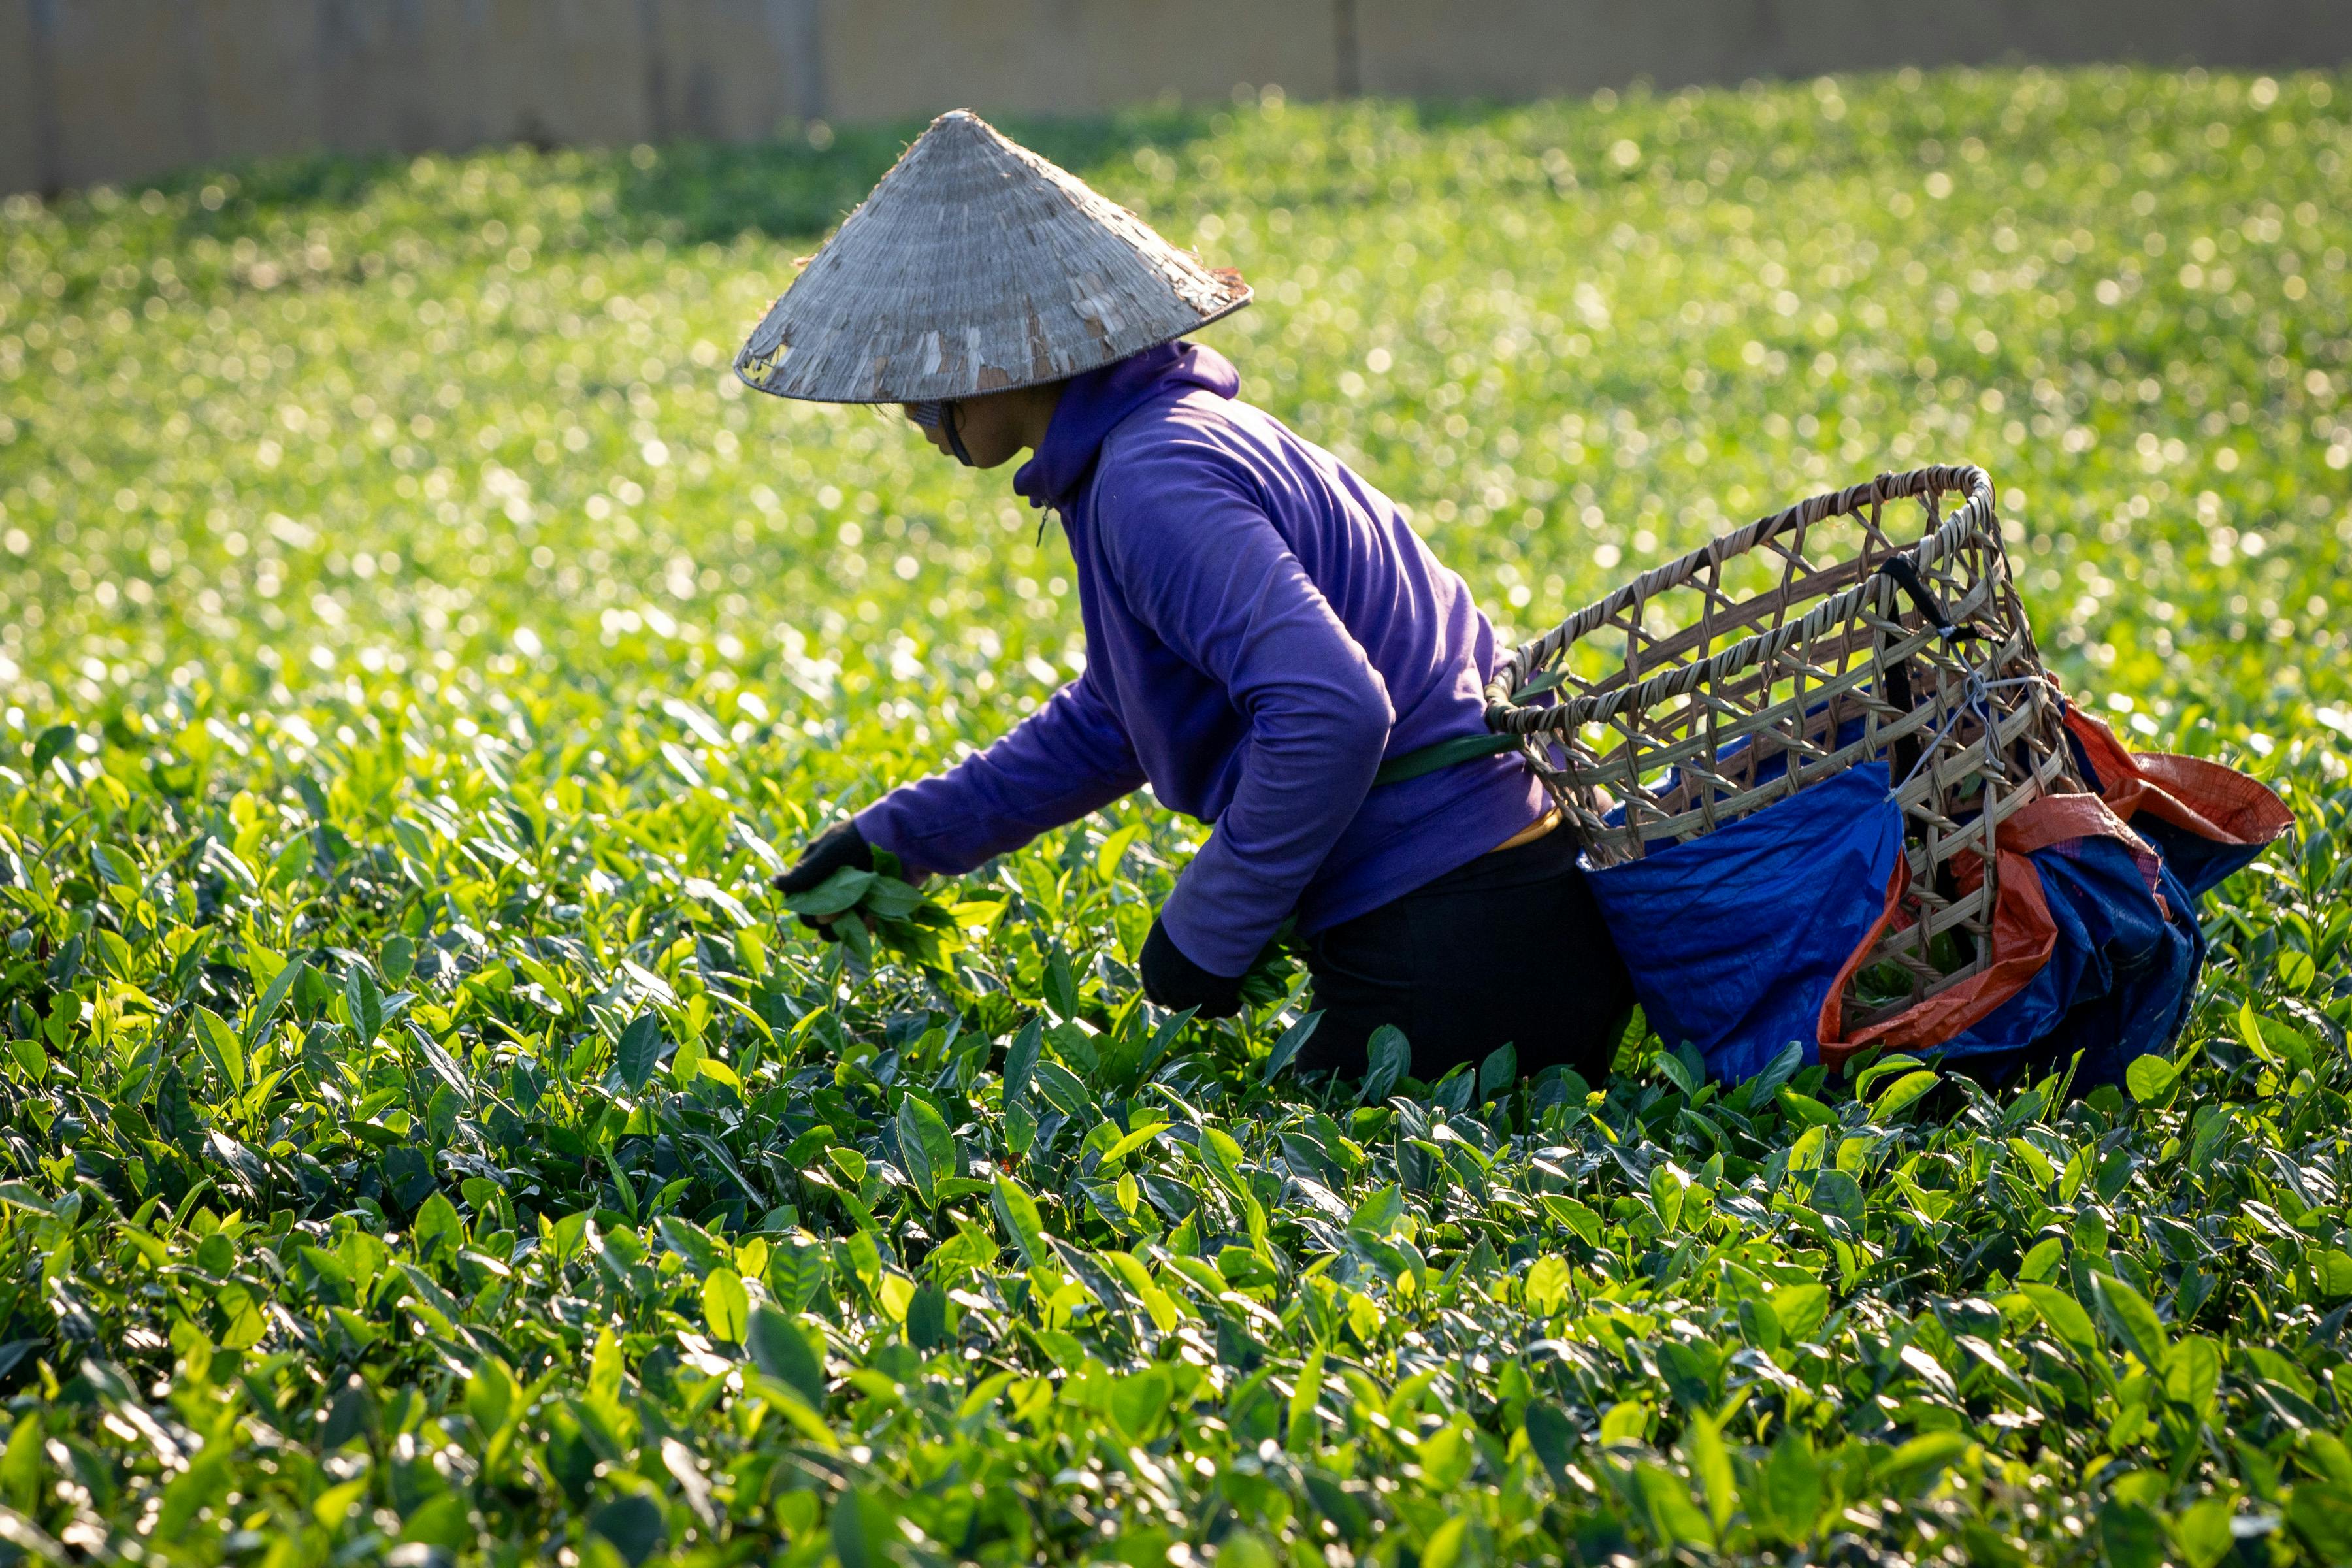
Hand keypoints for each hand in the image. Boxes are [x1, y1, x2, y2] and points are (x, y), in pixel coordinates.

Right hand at [773, 820, 873, 938]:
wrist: (893, 837)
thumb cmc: (854, 841)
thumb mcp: (825, 855)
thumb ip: (802, 873)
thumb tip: (773, 883)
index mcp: (813, 875)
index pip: (801, 904)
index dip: (806, 912)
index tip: (816, 911)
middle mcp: (830, 889)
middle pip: (819, 919)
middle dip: (827, 921)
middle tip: (839, 914)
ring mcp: (851, 899)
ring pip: (841, 926)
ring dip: (847, 927)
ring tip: (860, 918)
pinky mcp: (871, 906)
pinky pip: (863, 925)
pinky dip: (865, 925)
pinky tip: (871, 919)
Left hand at [1140, 918, 1245, 1018]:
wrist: (1210, 917)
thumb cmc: (1190, 911)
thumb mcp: (1171, 923)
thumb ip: (1171, 943)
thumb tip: (1182, 943)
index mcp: (1150, 968)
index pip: (1155, 994)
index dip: (1171, 991)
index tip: (1186, 984)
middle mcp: (1165, 988)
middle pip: (1179, 1006)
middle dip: (1193, 999)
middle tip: (1211, 985)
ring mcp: (1190, 998)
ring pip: (1204, 1012)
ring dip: (1215, 1003)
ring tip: (1228, 987)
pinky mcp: (1215, 1001)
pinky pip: (1227, 1009)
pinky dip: (1234, 1001)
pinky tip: (1239, 989)